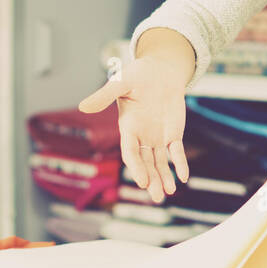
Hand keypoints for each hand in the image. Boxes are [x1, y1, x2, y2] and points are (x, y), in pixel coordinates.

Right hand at [78, 57, 189, 202]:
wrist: (160, 70)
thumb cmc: (138, 75)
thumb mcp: (120, 83)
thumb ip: (104, 96)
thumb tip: (83, 106)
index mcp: (128, 128)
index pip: (130, 152)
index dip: (136, 166)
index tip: (142, 181)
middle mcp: (141, 137)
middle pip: (145, 163)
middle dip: (150, 179)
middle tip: (157, 196)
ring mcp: (157, 137)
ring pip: (160, 163)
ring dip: (163, 178)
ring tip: (167, 193)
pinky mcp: (173, 134)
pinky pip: (177, 152)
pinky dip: (180, 164)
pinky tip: (183, 178)